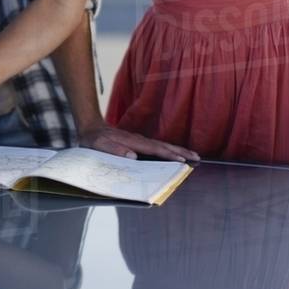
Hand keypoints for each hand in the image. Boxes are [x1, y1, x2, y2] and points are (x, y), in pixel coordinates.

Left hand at [78, 121, 199, 162]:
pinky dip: (170, 150)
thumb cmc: (94, 139)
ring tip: (194, 157)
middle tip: (197, 158)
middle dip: (181, 152)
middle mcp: (139, 140)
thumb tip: (133, 156)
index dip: (169, 155)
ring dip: (179, 151)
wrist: (91, 128)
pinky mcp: (139, 143)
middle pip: (164, 146)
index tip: (182, 160)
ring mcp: (140, 141)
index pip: (154, 149)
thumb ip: (114, 150)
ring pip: (163, 146)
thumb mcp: (98, 145)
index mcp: (132, 142)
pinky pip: (158, 147)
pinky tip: (176, 155)